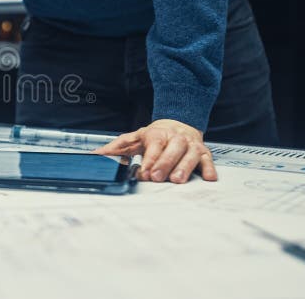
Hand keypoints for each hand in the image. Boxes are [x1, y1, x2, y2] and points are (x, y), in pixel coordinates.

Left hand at [93, 119, 216, 183]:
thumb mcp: (133, 140)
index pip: (155, 145)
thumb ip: (115, 149)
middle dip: (165, 163)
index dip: (150, 158)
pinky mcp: (203, 153)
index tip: (145, 172)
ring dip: (185, 167)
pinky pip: (208, 160)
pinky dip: (210, 168)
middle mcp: (176, 138)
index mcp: (158, 134)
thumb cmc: (155, 137)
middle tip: (158, 178)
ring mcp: (191, 146)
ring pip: (191, 155)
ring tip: (178, 180)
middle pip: (173, 149)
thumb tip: (94, 156)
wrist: (178, 125)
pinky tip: (208, 178)